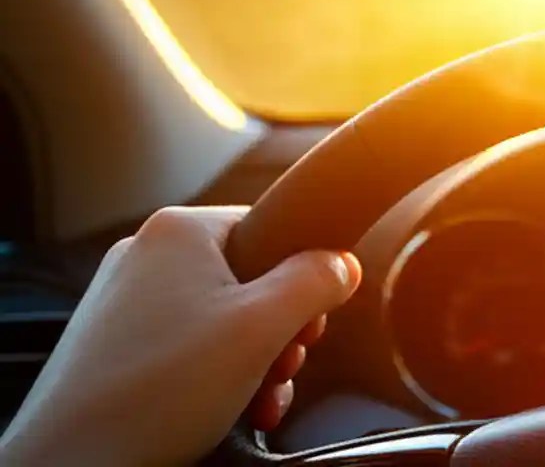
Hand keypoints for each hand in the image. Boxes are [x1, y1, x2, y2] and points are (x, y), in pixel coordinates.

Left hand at [0, 206, 361, 466]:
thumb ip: (315, 283)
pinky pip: (190, 347)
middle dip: (280, 334)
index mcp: (180, 231)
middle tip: (281, 367)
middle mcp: (148, 255)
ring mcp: (128, 302)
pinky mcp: (118, 345)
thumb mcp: (262, 328)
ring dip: (256, 363)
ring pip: (223, 321)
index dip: (304, 279)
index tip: (309, 324)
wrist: (71, 463)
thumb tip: (342, 264)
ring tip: (256, 399)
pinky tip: (230, 409)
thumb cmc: (154, 393)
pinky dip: (218, 377)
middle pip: (251, 281)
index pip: (272, 230)